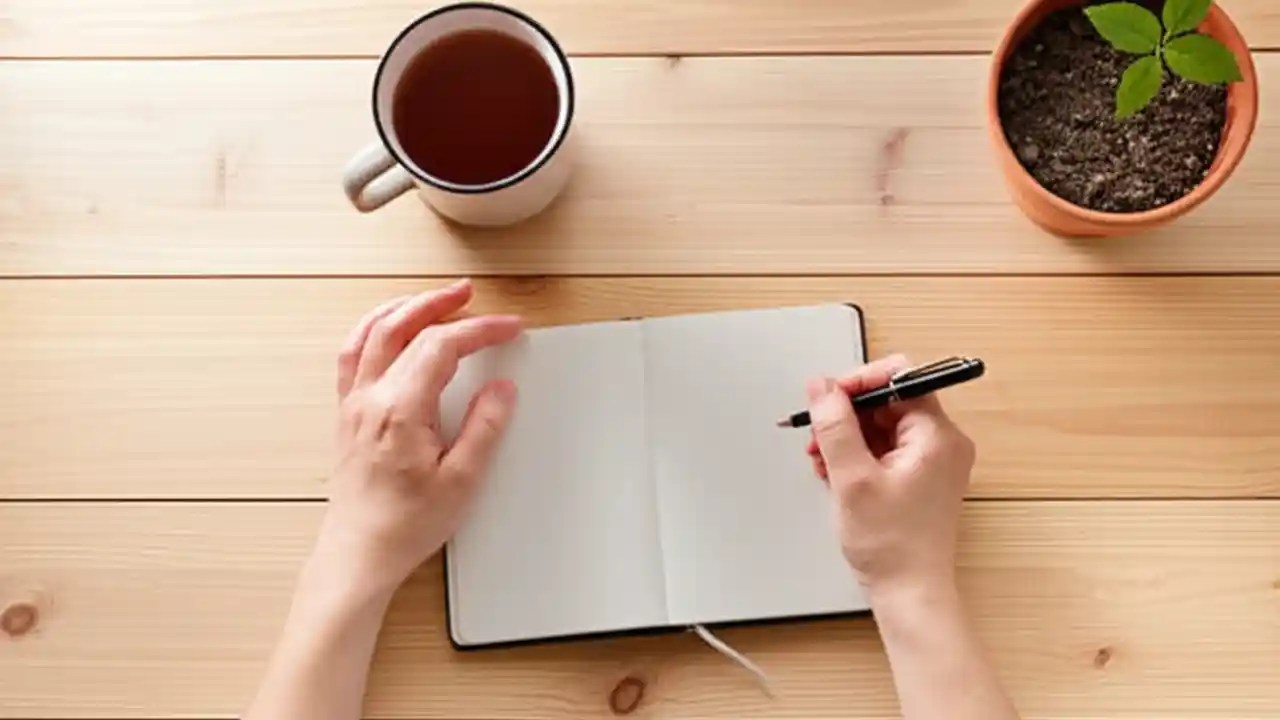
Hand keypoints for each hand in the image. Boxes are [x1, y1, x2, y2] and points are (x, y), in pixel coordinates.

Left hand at [314, 280, 521, 600]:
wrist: (360, 552)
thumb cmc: (404, 524)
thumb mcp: (461, 480)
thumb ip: (484, 427)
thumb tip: (500, 391)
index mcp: (401, 410)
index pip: (442, 347)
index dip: (479, 330)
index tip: (507, 328)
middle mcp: (370, 399)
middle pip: (403, 326)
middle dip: (440, 303)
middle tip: (468, 293)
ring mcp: (353, 403)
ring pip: (372, 333)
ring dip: (403, 307)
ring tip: (431, 298)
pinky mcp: (347, 414)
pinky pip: (352, 354)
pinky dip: (371, 329)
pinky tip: (387, 326)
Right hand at [805, 355, 975, 600]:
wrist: (909, 593)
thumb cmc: (893, 547)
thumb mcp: (852, 479)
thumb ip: (835, 426)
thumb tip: (821, 388)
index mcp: (937, 436)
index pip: (900, 378)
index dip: (859, 382)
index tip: (828, 397)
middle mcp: (941, 443)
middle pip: (888, 401)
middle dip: (846, 415)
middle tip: (818, 435)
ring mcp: (931, 461)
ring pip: (881, 425)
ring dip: (846, 437)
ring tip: (822, 460)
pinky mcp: (918, 477)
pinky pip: (884, 449)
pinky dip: (856, 455)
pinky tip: (834, 473)